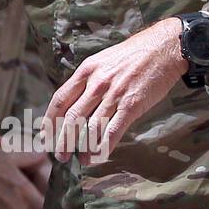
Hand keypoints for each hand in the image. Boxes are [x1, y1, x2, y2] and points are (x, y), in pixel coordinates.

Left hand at [42, 18, 183, 164]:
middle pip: (71, 117)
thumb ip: (88, 80)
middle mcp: (96, 83)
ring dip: (82, 147)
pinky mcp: (131, 105)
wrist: (163, 48)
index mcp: (86, 71)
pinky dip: (103, 147)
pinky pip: (112, 131)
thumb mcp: (103, 60)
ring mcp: (113, 95)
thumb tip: (76, 102)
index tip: (45, 136)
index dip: (50, 121)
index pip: (60, 100)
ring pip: (90, 127)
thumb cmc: (133, 55)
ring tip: (80, 160)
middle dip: (63, 140)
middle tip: (60, 155)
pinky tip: (97, 157)